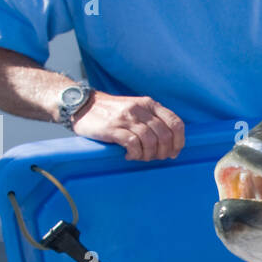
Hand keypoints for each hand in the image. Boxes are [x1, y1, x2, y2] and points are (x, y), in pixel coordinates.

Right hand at [70, 91, 184, 160]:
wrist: (83, 105)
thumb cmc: (112, 112)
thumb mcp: (136, 108)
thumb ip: (152, 120)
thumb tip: (170, 143)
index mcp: (149, 104)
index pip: (175, 123)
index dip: (179, 141)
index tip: (174, 152)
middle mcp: (140, 109)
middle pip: (164, 135)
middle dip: (164, 152)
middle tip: (156, 158)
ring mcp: (126, 118)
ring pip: (150, 141)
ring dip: (149, 155)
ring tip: (141, 157)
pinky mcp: (113, 128)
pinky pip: (133, 144)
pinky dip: (135, 154)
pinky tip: (129, 155)